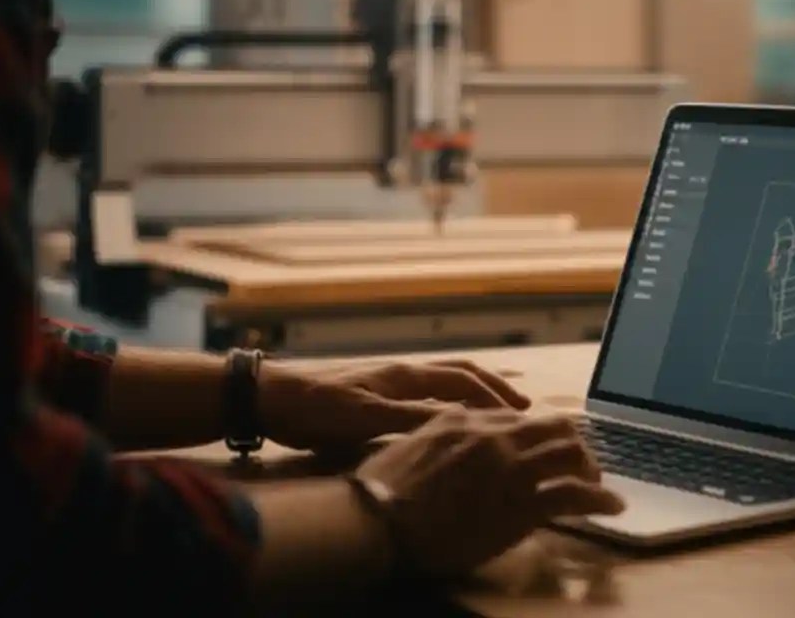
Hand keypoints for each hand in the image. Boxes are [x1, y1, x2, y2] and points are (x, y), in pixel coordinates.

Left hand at [259, 359, 529, 453]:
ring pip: (443, 381)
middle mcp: (403, 373)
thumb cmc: (315, 409)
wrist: (270, 398)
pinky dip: (448, 401)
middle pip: (460, 373)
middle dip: (494, 388)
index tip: (524, 416)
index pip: (465, 382)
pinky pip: (424, 393)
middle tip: (523, 408)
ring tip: (494, 411)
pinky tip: (447, 418)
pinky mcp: (373, 394)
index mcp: (406, 376)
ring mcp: (388, 381)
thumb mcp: (365, 418)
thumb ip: (413, 418)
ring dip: (473, 393)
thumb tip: (463, 421)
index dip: (496, 398)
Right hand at [356, 409, 624, 575]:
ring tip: (601, 483)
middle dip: (573, 444)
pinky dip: (601, 499)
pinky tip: (614, 506)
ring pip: (571, 453)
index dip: (538, 431)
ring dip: (591, 468)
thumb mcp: (408, 445)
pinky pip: (575, 495)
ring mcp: (512, 466)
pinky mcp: (523, 502)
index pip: (516, 416)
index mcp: (466, 419)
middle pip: (552, 427)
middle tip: (581, 462)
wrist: (379, 519)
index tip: (546, 443)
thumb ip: (436, 431)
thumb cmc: (381, 491)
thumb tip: (450, 425)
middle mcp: (495, 435)